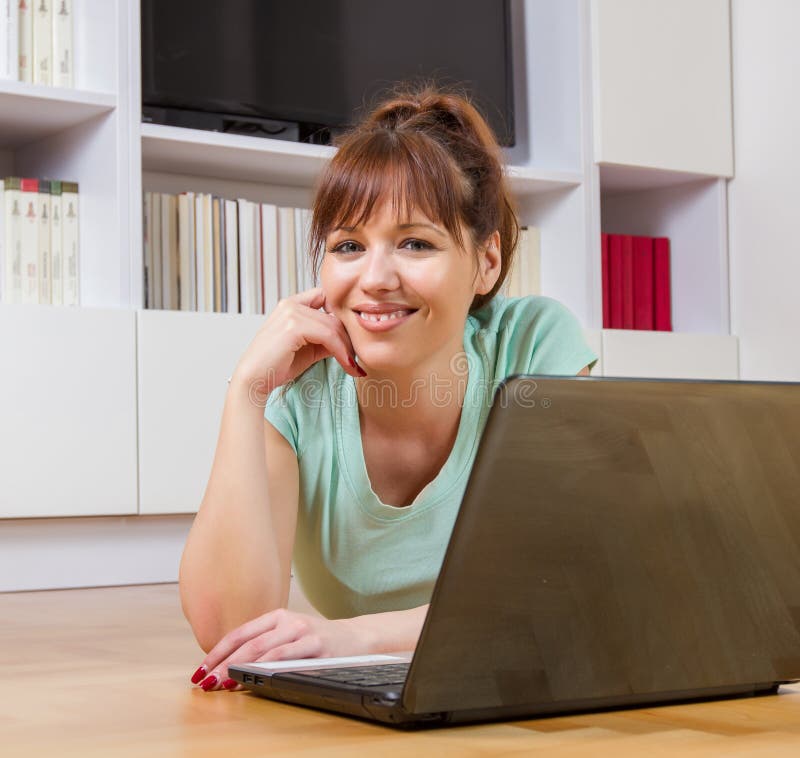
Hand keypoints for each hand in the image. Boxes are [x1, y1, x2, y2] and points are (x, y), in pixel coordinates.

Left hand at [189, 608, 373, 691]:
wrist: (355, 638)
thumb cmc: (316, 640)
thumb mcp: (289, 635)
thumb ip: (265, 643)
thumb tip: (228, 667)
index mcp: (277, 616)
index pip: (240, 633)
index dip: (218, 651)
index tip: (201, 668)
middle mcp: (288, 621)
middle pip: (248, 643)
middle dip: (223, 664)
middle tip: (206, 681)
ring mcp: (303, 632)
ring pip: (265, 650)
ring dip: (241, 669)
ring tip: (224, 683)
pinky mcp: (317, 645)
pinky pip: (288, 657)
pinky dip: (268, 669)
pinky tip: (256, 678)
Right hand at [232, 287, 365, 398]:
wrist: (255, 380)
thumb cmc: (278, 366)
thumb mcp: (309, 349)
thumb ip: (327, 340)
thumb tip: (351, 341)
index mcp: (291, 305)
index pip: (327, 300)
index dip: (341, 318)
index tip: (352, 342)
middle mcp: (291, 303)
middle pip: (334, 315)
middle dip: (349, 338)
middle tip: (358, 359)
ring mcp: (291, 312)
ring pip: (334, 326)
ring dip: (348, 348)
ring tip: (354, 367)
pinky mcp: (294, 325)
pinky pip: (329, 335)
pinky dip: (341, 352)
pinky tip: (348, 366)